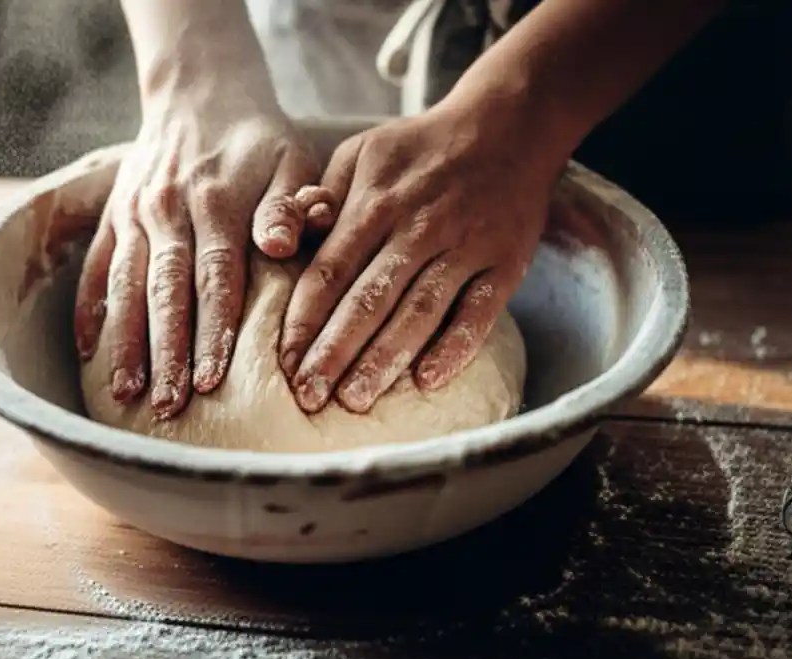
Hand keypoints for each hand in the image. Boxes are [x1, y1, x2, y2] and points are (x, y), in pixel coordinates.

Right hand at [73, 81, 332, 419]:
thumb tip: (284, 244)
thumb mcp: (291, 160)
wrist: (200, 94)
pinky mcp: (112, 216)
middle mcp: (169, 211)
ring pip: (125, 285)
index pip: (216, 278)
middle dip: (166, 352)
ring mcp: (135, 214)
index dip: (213, 330)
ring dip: (125, 341)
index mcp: (218, 202)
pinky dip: (89, 309)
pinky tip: (88, 353)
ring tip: (126, 393)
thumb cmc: (260, 141)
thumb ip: (290, 206)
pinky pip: (95, 266)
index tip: (212, 380)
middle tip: (169, 406)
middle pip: (166, 292)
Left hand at [281, 102, 566, 413]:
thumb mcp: (361, 154)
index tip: (283, 363)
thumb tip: (282, 240)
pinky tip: (427, 381)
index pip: (330, 271)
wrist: (508, 126)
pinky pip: (478, 313)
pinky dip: (454, 348)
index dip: (304, 320)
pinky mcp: (503, 264)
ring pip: (419, 311)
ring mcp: (464, 246)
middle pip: (369, 299)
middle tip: (308, 397)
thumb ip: (322, 199)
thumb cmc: (420, 149)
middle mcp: (418, 227)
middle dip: (334, 352)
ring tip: (354, 399)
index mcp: (375, 202)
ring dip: (384, 359)